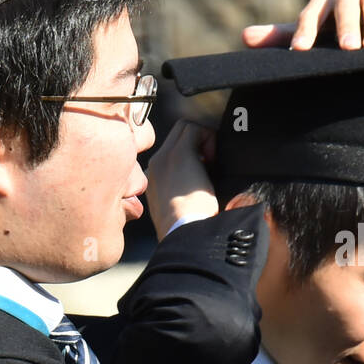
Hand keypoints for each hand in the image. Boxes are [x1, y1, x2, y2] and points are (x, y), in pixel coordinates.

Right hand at [148, 119, 217, 240]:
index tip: (201, 171)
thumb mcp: (176, 210)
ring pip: (185, 128)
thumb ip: (180, 193)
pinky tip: (212, 163)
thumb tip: (199, 185)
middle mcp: (154, 165)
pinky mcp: (179, 154)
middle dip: (197, 142)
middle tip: (209, 166)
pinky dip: (209, 139)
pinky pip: (195, 129)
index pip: (169, 150)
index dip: (190, 152)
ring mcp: (164, 158)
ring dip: (203, 140)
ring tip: (210, 166)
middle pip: (177, 134)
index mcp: (151, 180)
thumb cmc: (186, 229)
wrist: (183, 234)